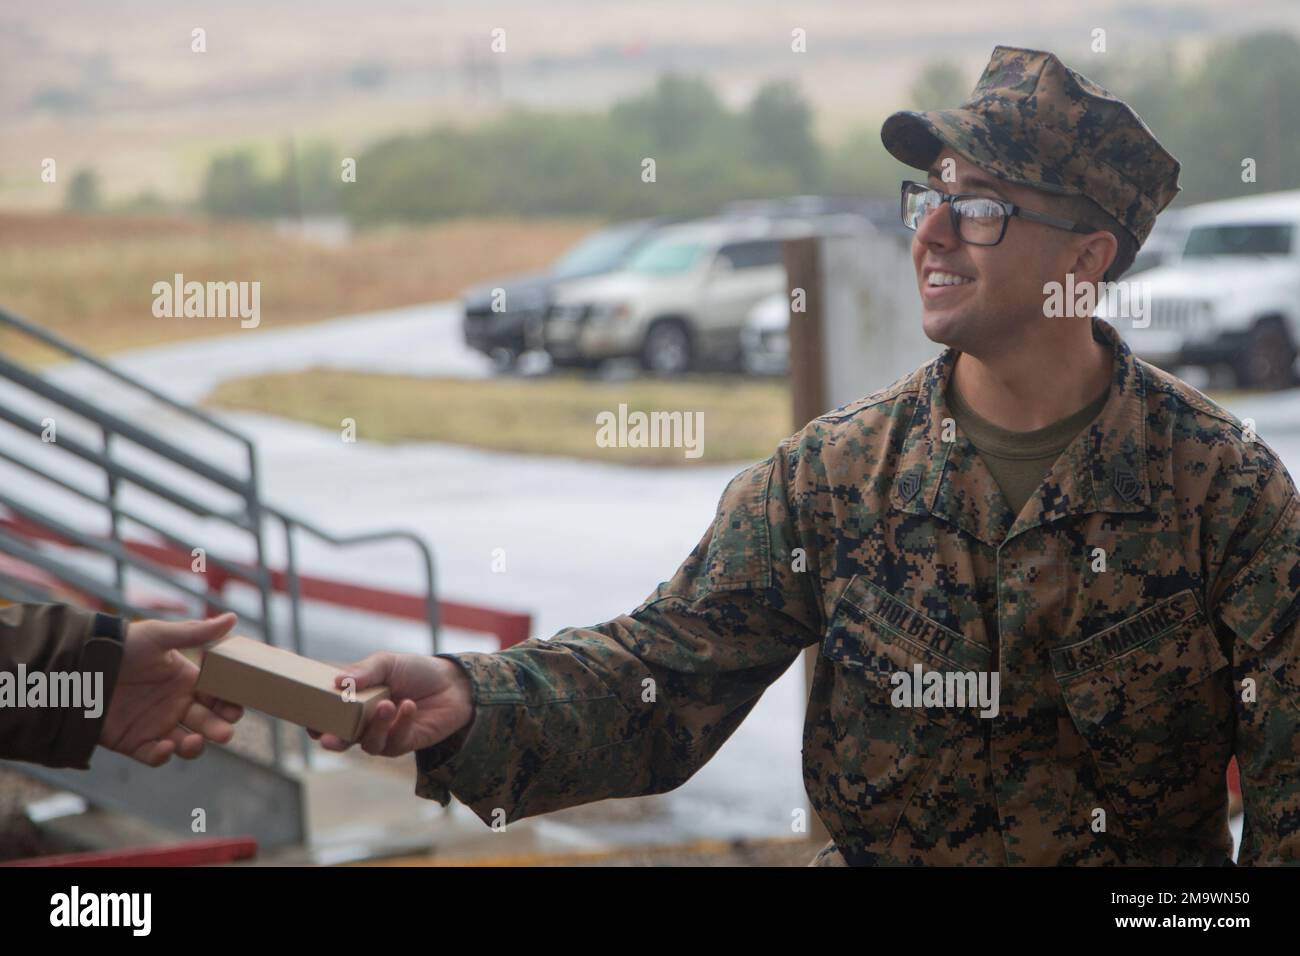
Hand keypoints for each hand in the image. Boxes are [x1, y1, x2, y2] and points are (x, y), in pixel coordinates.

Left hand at [100, 613, 244, 766]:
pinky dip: (163, 755)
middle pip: (207, 722)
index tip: (236, 707)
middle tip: (226, 732)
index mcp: (186, 680)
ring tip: (195, 741)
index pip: (218, 696)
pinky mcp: (134, 742)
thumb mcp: (159, 636)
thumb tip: (233, 617)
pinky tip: (165, 747)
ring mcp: (156, 724)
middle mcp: (176, 704)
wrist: (80, 668)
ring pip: (186, 743)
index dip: (230, 703)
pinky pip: (154, 755)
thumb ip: (197, 633)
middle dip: (219, 728)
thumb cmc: (122, 646)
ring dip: (196, 746)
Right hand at [310, 653, 473, 756]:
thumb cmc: (416, 671)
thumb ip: (364, 671)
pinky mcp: (404, 744)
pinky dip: (401, 723)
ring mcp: (384, 735)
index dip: (316, 723)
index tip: (309, 721)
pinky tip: (409, 705)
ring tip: (386, 704)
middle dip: (333, 741)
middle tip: (327, 737)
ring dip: (376, 726)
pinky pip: (396, 741)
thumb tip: (339, 681)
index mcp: (355, 703)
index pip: (329, 717)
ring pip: (369, 742)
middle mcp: (365, 723)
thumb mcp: (388, 663)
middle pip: (342, 740)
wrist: (452, 684)